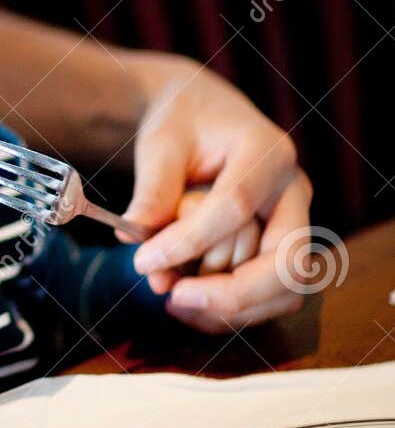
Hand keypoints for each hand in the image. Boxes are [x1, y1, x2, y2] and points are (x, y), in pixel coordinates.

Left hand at [121, 53, 311, 331]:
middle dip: (231, 293)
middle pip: (287, 262)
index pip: (235, 206)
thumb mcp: (160, 144)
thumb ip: (153, 189)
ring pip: (287, 289)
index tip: (143, 261)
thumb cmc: (184, 123)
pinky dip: (234, 312)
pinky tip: (189, 303)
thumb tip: (132, 237)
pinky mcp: (283, 248)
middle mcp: (293, 191)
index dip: (188, 241)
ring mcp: (295, 223)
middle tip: (174, 297)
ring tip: (175, 301)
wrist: (205, 115)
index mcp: (267, 152)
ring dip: (232, 309)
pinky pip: (273, 297)